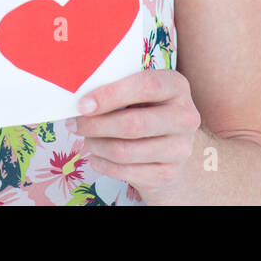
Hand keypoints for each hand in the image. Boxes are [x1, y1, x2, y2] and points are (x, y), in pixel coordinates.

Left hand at [73, 69, 201, 201]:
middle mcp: (185, 117)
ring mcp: (180, 148)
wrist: (170, 148)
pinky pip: (125, 172)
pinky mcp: (168, 173)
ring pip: (125, 151)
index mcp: (177, 86)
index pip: (146, 86)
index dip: (111, 95)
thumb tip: (80, 101)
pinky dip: (103, 164)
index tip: (82, 105)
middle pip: (134, 123)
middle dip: (96, 125)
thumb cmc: (146, 110)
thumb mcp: (139, 93)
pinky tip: (96, 156)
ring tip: (87, 139)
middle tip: (75, 124)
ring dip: (96, 145)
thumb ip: (117, 89)